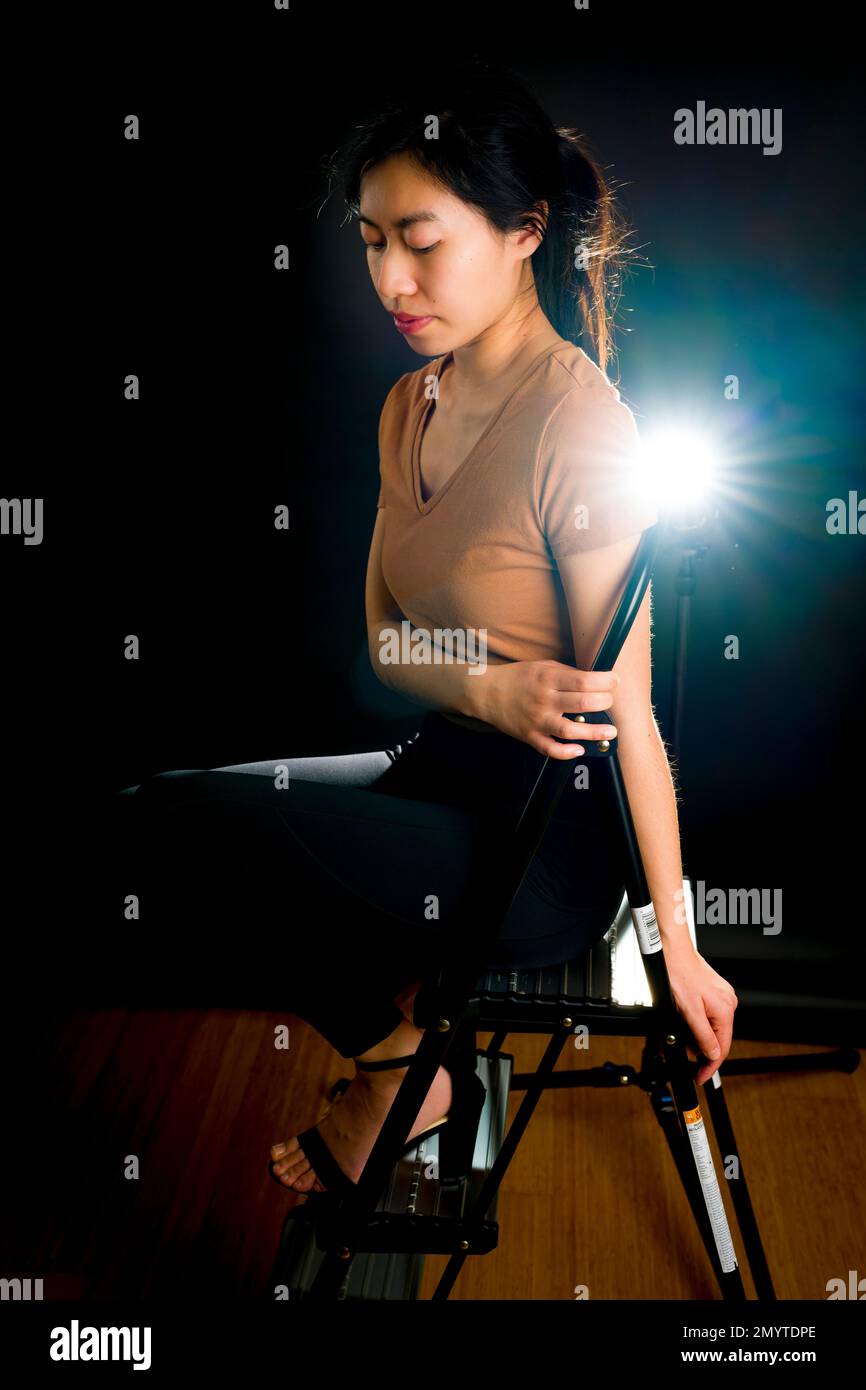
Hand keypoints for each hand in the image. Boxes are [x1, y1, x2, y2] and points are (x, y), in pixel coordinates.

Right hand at [473, 659, 619, 757]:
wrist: (486, 693)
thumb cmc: (518, 678)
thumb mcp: (543, 666)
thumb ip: (568, 673)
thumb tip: (596, 681)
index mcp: (548, 679)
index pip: (583, 681)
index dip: (604, 682)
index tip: (615, 681)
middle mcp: (544, 700)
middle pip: (582, 704)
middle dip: (604, 703)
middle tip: (609, 702)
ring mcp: (537, 720)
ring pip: (570, 730)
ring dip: (594, 732)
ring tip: (610, 732)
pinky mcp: (530, 737)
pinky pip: (550, 749)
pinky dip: (566, 752)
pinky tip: (579, 750)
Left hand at [666, 948, 737, 1084]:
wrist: (673, 952)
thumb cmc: (679, 974)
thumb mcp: (689, 1011)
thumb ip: (702, 1035)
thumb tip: (712, 1054)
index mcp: (725, 1009)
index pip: (722, 1047)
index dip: (711, 1066)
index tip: (701, 1076)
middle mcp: (728, 1003)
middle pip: (718, 1038)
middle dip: (702, 1051)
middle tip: (688, 1058)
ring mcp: (722, 997)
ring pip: (713, 1027)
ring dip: (699, 1037)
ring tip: (684, 1040)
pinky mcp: (714, 993)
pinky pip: (709, 1016)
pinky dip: (699, 1025)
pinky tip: (688, 1025)